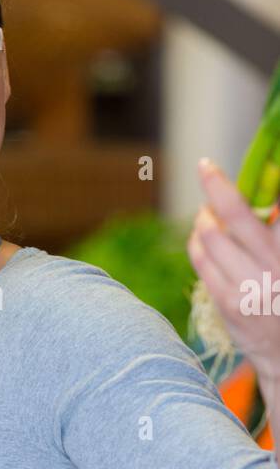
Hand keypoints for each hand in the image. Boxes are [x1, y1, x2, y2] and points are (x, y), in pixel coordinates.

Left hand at [188, 159, 279, 378]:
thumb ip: (277, 232)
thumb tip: (268, 202)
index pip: (278, 210)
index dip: (259, 184)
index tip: (230, 167)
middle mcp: (273, 264)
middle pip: (236, 213)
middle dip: (216, 184)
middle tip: (206, 168)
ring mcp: (247, 284)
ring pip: (211, 235)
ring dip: (204, 217)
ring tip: (206, 213)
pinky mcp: (226, 301)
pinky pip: (202, 260)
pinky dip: (197, 243)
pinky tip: (200, 237)